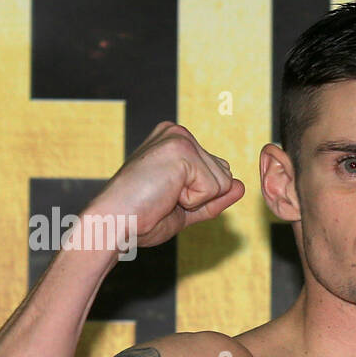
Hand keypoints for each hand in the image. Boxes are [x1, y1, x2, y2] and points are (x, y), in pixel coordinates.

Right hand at [89, 122, 243, 247]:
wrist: (115, 223)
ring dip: (197, 200)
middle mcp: (178, 133)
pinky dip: (193, 201)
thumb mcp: (186, 207)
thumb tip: (241, 186)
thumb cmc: (143, 218)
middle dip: (202, 197)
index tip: (166, 197)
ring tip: (164, 195)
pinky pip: (214, 188)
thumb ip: (215, 197)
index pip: (218, 172)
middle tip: (165, 198)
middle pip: (225, 175)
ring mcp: (180, 139)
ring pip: (223, 181)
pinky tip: (165, 194)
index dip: (200, 197)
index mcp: (175, 141)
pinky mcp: (182, 150)